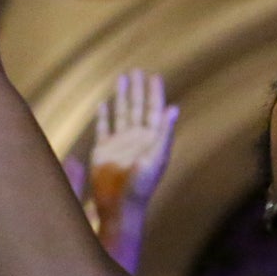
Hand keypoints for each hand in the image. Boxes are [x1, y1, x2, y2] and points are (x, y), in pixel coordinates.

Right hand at [90, 69, 179, 212]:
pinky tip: (104, 103)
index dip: (154, 93)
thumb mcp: (156, 157)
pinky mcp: (103, 150)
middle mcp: (137, 138)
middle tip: (137, 70)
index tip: (154, 75)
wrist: (120, 205)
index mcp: (152, 138)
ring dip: (121, 96)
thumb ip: (164, 132)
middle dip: (137, 89)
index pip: (154, 109)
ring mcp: (120, 143)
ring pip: (121, 113)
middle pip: (137, 107)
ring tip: (122, 78)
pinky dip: (103, 115)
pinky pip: (103, 128)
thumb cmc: (142, 185)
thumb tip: (174, 108)